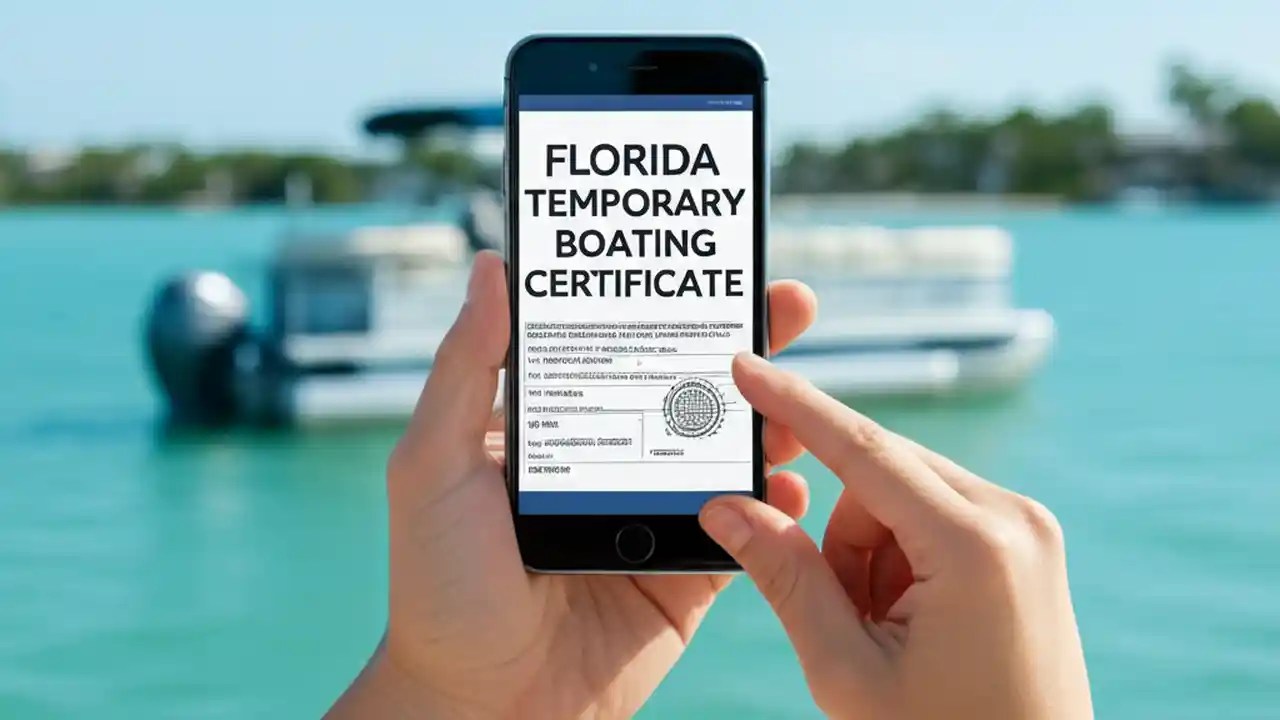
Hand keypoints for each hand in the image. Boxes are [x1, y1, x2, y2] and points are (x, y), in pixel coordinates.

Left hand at [327, 251, 818, 718]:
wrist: (478, 704)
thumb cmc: (440, 582)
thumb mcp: (433, 463)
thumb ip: (466, 367)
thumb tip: (491, 267)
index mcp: (556, 426)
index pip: (620, 346)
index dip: (666, 304)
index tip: (706, 265)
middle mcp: (611, 460)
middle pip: (689, 388)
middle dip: (743, 345)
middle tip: (788, 302)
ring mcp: (653, 515)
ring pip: (727, 452)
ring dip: (771, 420)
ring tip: (797, 399)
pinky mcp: (686, 572)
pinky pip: (745, 528)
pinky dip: (776, 505)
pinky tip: (791, 482)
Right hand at [699, 354, 1092, 718]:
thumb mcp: (847, 670)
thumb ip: (785, 577)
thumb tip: (728, 509)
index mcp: (974, 546)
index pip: (861, 450)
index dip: (794, 404)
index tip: (748, 365)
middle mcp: (1012, 518)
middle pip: (878, 477)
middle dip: (842, 538)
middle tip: (846, 617)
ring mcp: (1025, 528)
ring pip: (900, 496)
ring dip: (870, 554)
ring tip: (887, 634)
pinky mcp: (1025, 541)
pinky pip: (933, 515)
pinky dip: (902, 558)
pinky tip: (914, 622)